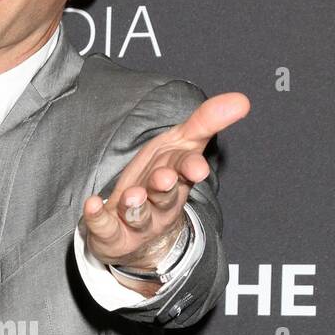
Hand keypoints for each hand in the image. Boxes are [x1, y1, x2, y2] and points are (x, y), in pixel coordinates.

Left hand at [80, 91, 249, 270]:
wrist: (139, 235)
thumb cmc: (159, 179)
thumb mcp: (181, 145)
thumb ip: (206, 122)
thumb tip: (242, 99)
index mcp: (179, 178)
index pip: (187, 170)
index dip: (191, 168)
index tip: (197, 168)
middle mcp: (162, 203)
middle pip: (166, 195)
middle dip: (165, 186)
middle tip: (164, 178)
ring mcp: (138, 222)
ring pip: (140, 215)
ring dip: (136, 205)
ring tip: (132, 196)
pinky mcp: (113, 234)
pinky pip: (105, 226)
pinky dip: (97, 216)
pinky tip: (92, 203)